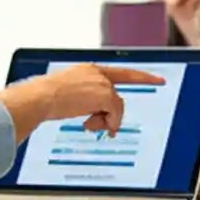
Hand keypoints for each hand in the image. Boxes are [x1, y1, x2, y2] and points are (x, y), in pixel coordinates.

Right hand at [43, 64, 165, 134]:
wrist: (41, 97)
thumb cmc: (46, 97)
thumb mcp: (68, 94)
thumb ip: (87, 100)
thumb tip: (101, 118)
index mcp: (89, 70)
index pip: (121, 73)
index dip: (142, 76)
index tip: (158, 79)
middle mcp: (98, 74)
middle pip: (117, 98)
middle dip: (110, 116)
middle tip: (106, 129)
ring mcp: (102, 83)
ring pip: (116, 108)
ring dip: (104, 120)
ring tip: (87, 124)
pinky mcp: (105, 94)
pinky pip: (114, 115)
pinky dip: (106, 123)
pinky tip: (89, 124)